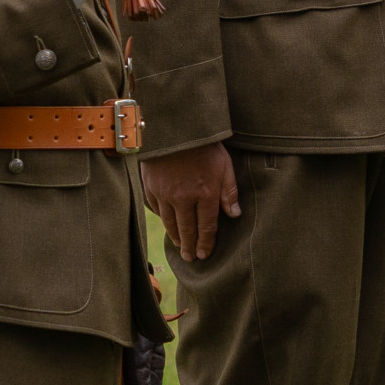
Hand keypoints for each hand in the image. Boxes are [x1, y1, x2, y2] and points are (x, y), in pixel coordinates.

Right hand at [143, 141, 239, 261]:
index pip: (207, 226)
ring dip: (175, 237)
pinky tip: (166, 224)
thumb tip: (235, 215)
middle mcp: (184, 198)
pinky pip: (156, 209)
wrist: (174, 126)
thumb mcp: (224, 164)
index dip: (206, 243)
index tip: (204, 254)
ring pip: (170, 223)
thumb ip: (229, 191)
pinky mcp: (150, 187)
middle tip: (191, 258)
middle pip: (187, 229)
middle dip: (190, 246)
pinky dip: (162, 219)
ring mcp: (165, 194)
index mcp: (205, 193)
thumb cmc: (204, 144)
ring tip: (179, 246)